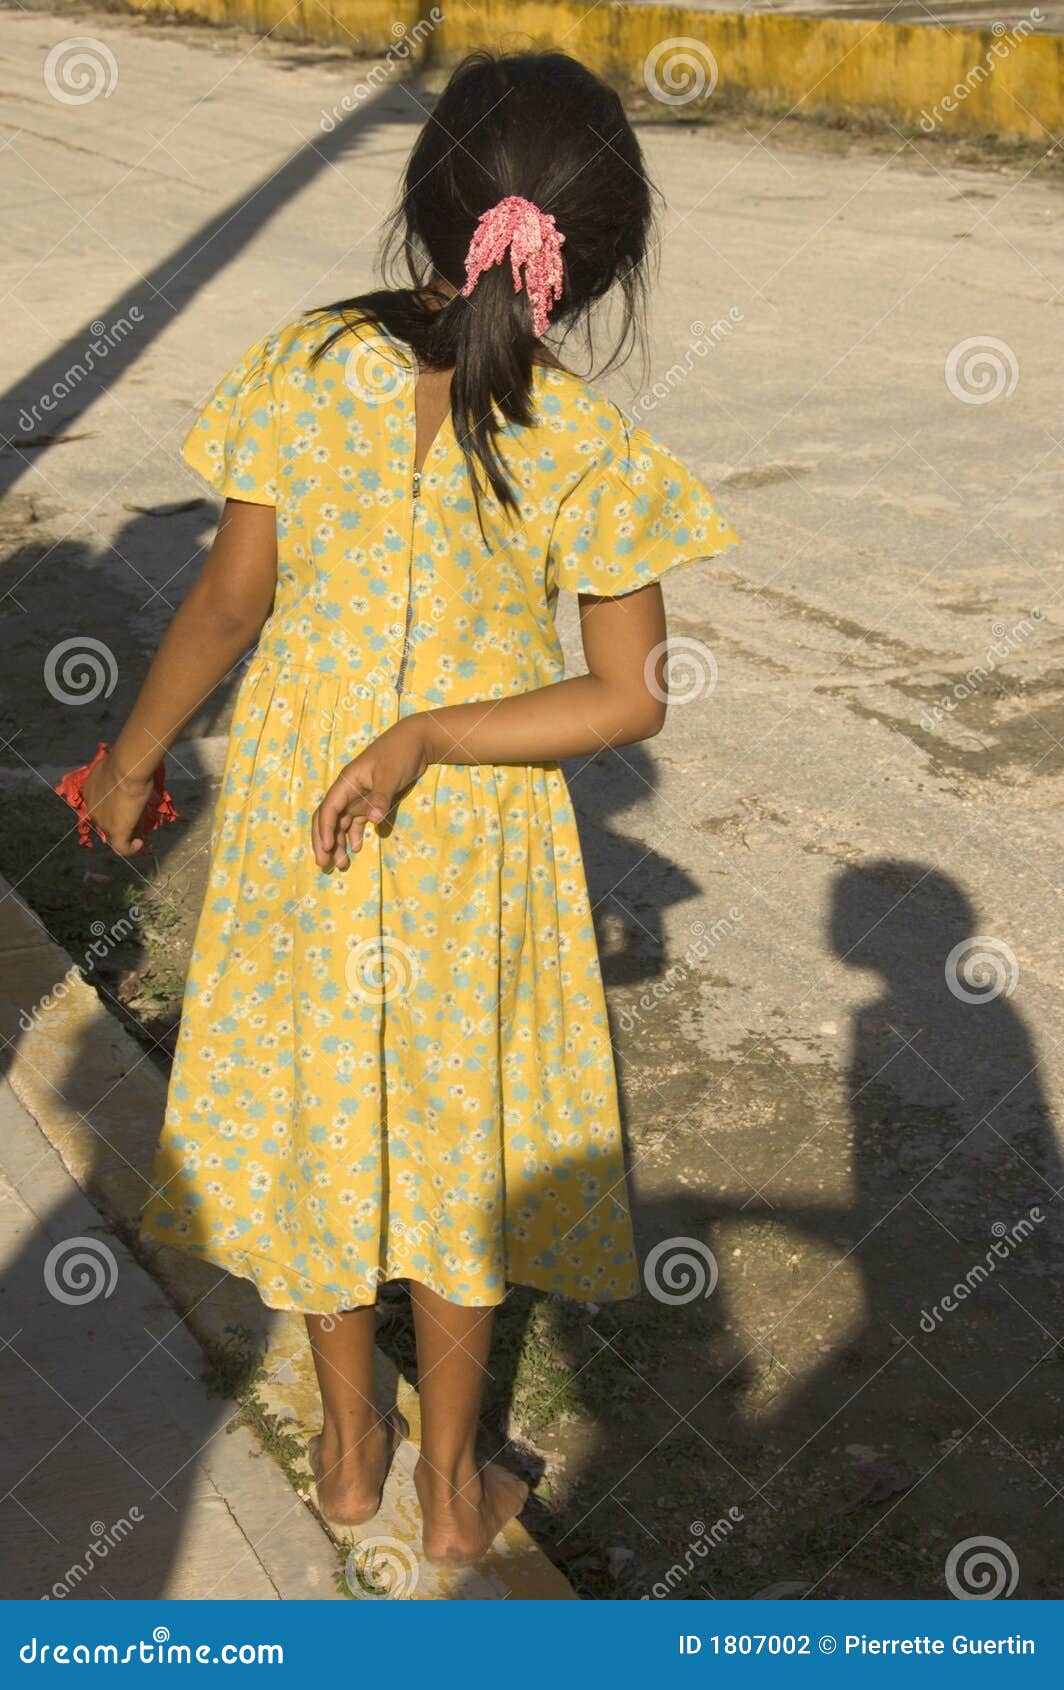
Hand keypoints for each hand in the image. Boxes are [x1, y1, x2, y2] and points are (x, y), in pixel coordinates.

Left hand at [82, 753, 154, 857]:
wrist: (126, 767)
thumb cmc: (122, 762)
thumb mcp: (115, 765)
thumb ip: (116, 773)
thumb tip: (125, 774)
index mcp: (90, 792)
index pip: (101, 805)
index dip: (114, 807)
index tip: (128, 803)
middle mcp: (92, 808)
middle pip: (106, 820)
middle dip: (120, 820)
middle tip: (137, 817)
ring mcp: (103, 821)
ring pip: (113, 834)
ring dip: (126, 833)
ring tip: (141, 830)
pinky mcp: (116, 830)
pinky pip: (122, 848)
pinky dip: (131, 848)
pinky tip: (139, 843)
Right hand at [311, 716, 435, 870]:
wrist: (416, 741)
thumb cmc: (399, 754)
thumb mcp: (390, 775)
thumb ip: (381, 798)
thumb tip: (374, 821)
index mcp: (347, 782)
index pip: (329, 809)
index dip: (325, 830)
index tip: (326, 849)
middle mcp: (348, 790)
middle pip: (329, 818)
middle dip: (324, 841)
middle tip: (324, 864)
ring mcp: (359, 796)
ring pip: (342, 823)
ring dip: (339, 842)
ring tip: (341, 864)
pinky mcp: (371, 800)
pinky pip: (357, 820)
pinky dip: (355, 834)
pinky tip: (356, 848)